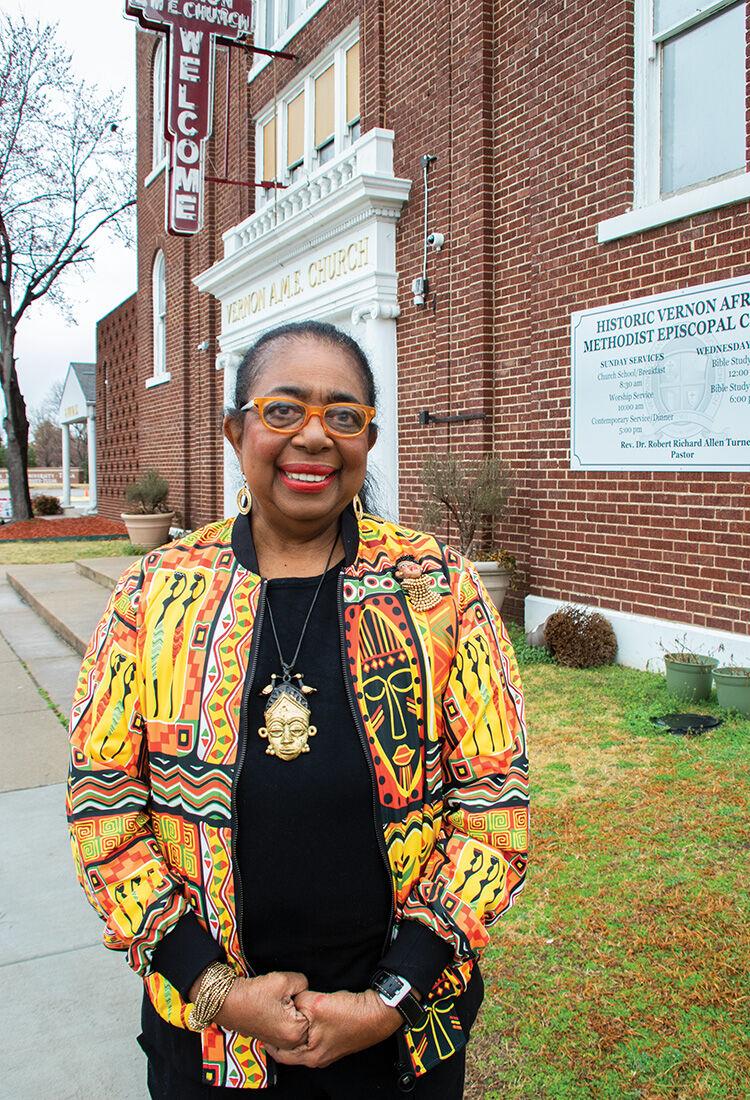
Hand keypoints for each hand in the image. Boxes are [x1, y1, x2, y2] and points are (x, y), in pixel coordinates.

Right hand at [189, 970, 309, 1048]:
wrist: (226, 1001)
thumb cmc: (252, 994)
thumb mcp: (285, 980)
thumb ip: (303, 984)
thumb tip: (305, 989)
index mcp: (295, 1032)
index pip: (313, 1010)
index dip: (301, 996)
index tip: (287, 994)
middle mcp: (288, 1044)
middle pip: (305, 1016)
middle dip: (296, 1004)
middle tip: (279, 998)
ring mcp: (279, 1043)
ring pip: (295, 1018)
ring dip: (288, 1009)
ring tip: (272, 1002)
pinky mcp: (271, 1038)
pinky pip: (285, 1023)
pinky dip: (280, 1014)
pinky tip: (269, 1007)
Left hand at [266, 989, 401, 1068]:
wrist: (377, 1014)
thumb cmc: (350, 1015)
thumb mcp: (316, 1003)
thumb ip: (298, 1002)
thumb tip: (290, 1000)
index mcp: (310, 1056)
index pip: (280, 1053)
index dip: (268, 1037)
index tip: (261, 1024)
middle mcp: (318, 1057)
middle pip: (291, 1047)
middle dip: (282, 1032)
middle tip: (272, 1017)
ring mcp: (328, 1050)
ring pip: (303, 1039)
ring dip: (296, 1027)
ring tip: (290, 1012)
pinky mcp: (336, 1040)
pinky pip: (315, 1034)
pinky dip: (309, 1025)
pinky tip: (309, 1011)